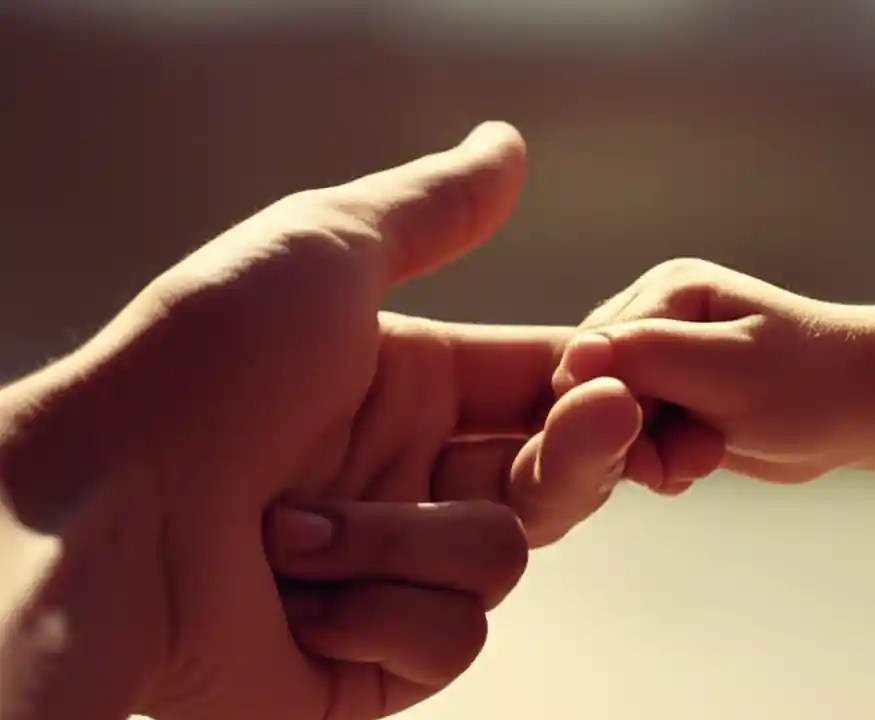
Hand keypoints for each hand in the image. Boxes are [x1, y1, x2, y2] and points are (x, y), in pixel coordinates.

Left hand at [0, 122, 638, 719]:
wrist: (97, 516)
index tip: (623, 379)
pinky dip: (376, 617)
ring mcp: (388, 571)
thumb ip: (432, 207)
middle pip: (552, 478)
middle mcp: (404, 479)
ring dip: (400, 540)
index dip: (597, 384)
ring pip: (501, 561)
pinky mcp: (370, 661)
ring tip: (291, 527)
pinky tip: (294, 596)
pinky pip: (449, 640)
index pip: (539, 386)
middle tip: (601, 417)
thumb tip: (508, 146)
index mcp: (404, 389)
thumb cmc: (199, 371)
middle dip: (576, 452)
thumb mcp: (323, 251)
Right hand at [554, 258, 874, 490]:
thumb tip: (572, 357)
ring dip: (649, 455)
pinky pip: (637, 439)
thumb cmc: (813, 384)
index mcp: (665, 293)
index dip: (606, 411)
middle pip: (595, 392)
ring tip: (701, 459)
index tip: (650, 450)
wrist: (871, 411)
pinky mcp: (676, 400)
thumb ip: (648, 358)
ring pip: (613, 423)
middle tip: (688, 459)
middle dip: (631, 437)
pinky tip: (698, 464)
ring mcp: (665, 362)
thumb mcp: (727, 369)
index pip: (589, 356)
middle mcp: (656, 319)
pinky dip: (661, 462)